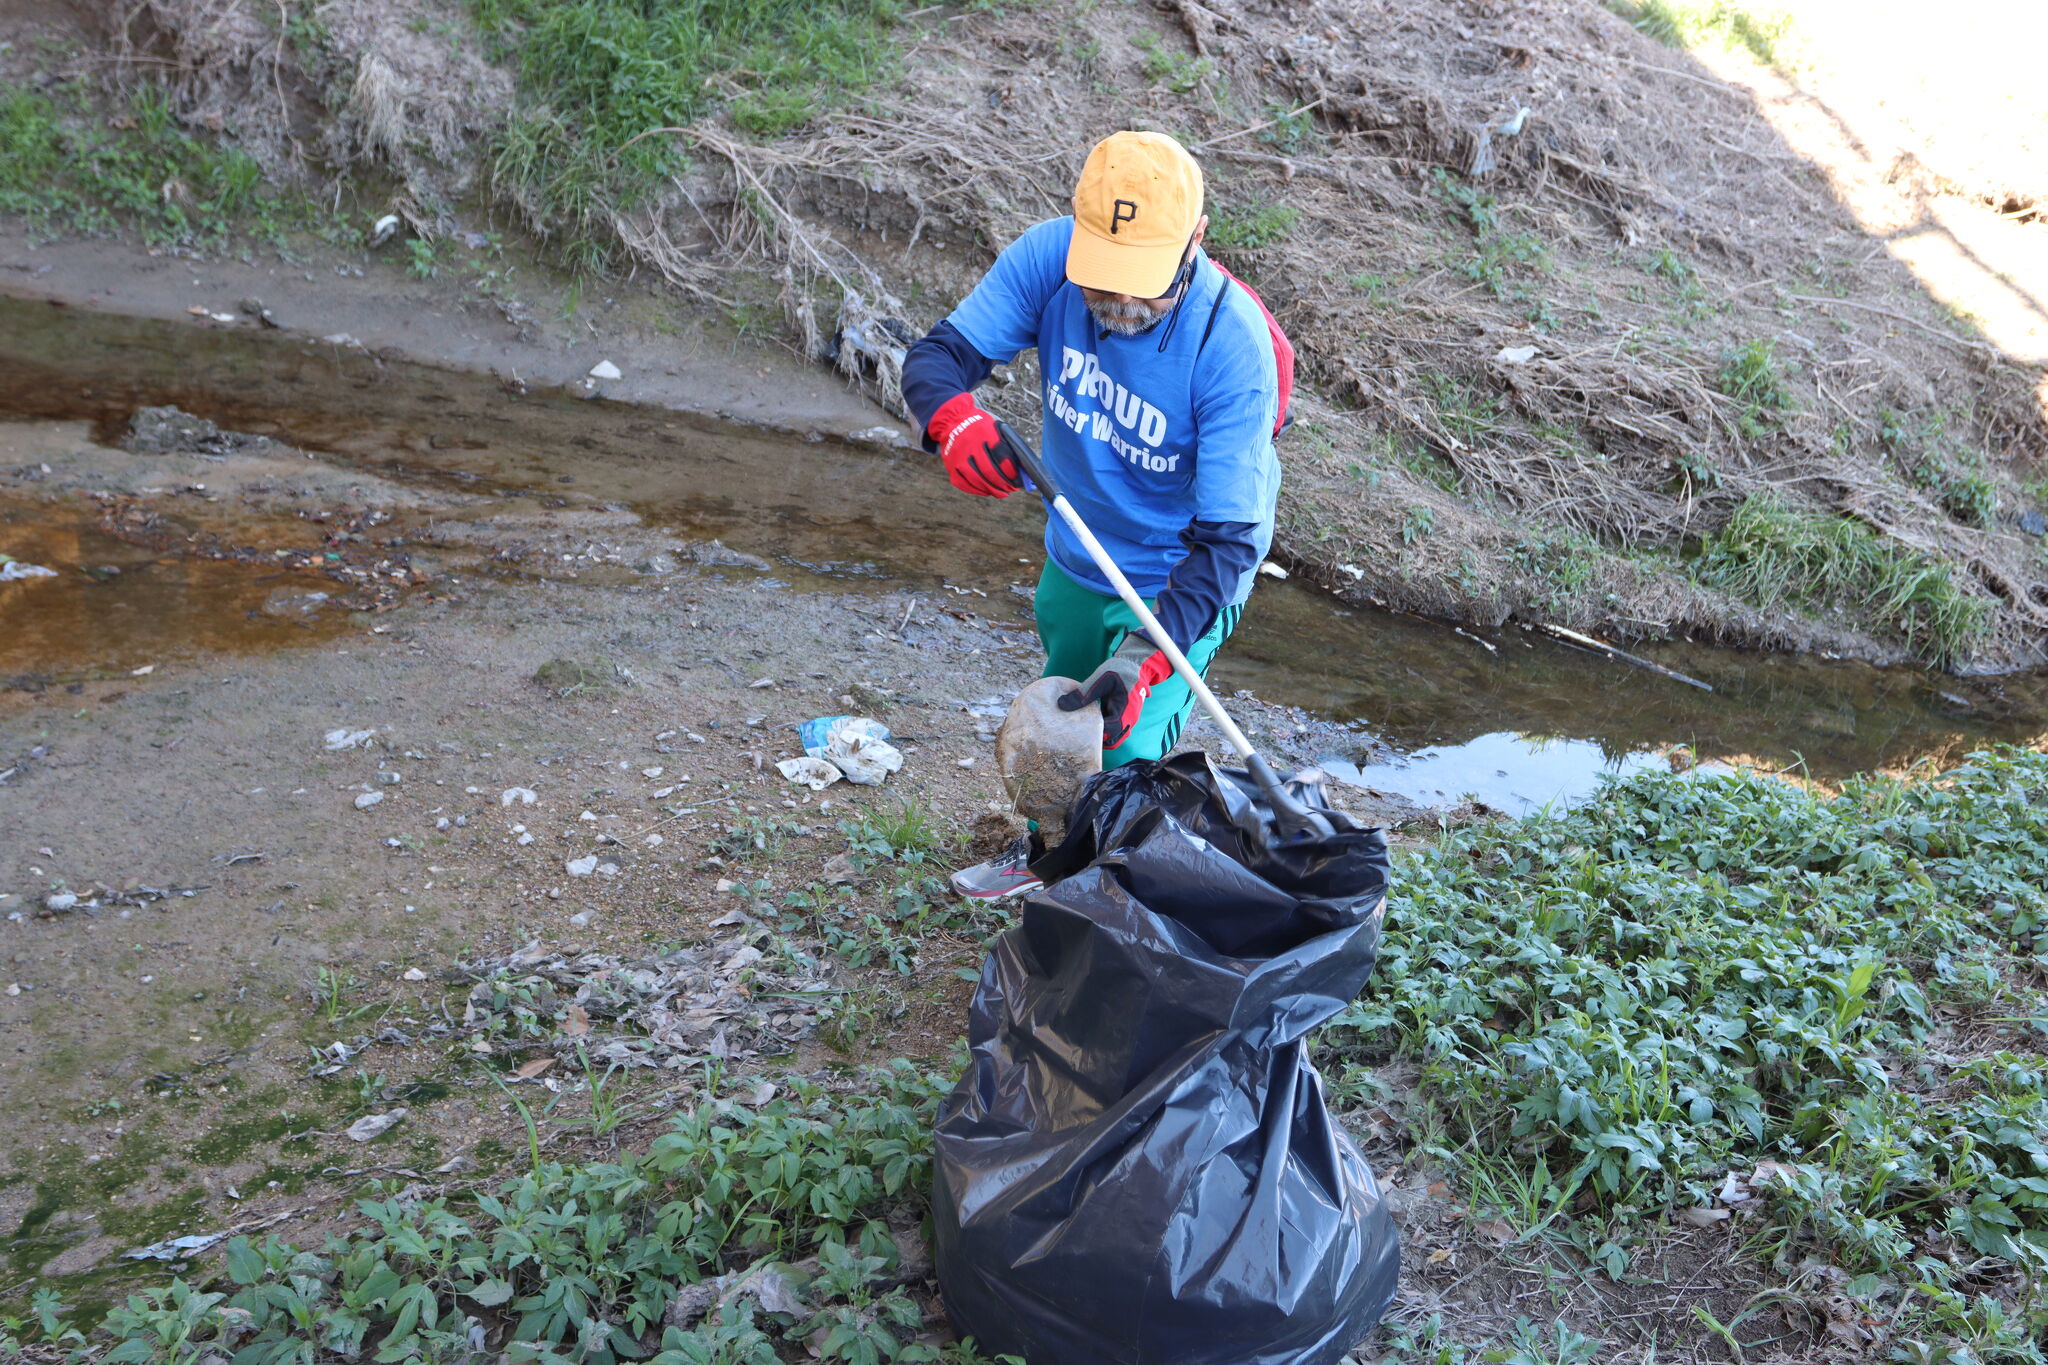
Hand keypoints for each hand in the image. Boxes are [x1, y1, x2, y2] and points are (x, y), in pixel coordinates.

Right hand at [927, 393, 1020, 497]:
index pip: (1002, 456)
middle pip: (989, 471)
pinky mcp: (951, 467)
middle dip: (1004, 484)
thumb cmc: (980, 427)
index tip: (1018, 479)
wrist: (952, 422)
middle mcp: (970, 445)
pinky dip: (978, 490)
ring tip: (1002, 493)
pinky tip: (986, 491)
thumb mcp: (995, 427)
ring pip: (977, 480)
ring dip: (992, 490)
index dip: (1011, 471)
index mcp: (985, 433)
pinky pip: (965, 484)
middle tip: (1011, 489)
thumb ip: (1007, 444)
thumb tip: (1020, 466)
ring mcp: (959, 458)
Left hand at [1060, 634, 1174, 748]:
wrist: (1135, 665)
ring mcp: (1127, 720)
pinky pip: (1113, 730)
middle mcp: (1128, 720)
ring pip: (1113, 738)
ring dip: (1100, 736)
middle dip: (1097, 741)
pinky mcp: (1122, 717)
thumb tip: (1061, 704)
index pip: (1110, 733)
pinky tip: (1088, 722)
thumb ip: (1083, 694)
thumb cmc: (1119, 671)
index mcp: (1124, 712)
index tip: (1078, 731)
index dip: (1095, 735)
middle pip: (1112, 742)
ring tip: (1082, 729)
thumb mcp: (1099, 679)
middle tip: (1078, 734)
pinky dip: (1102, 729)